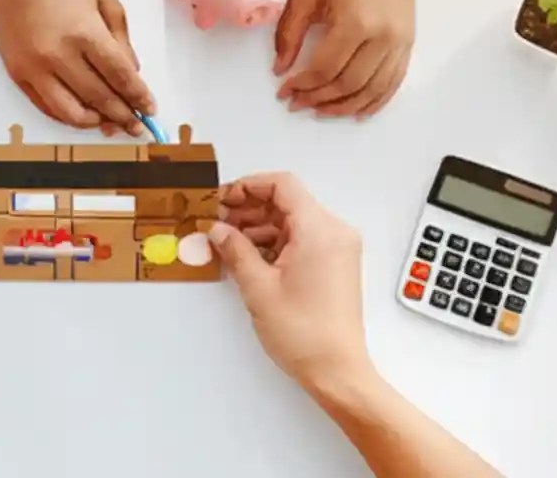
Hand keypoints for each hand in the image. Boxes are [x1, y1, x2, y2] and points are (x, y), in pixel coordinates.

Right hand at [0, 0, 155, 136]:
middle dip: (123, 115)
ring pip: (70, 112)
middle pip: (99, 97)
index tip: (151, 109)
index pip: (120, 75)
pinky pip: (46, 106)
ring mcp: (35, 68)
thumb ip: (121, 36)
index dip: (138, 96)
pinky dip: (67, 116)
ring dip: (95, 122)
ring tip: (110, 123)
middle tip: (138, 127)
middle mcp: (59, 55)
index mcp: (85, 32)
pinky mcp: (18, 74)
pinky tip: (83, 114)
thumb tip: (131, 71)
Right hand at [210, 172, 370, 388]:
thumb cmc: (306, 335)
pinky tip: (250, 257)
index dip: (248, 186)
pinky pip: (302, 239)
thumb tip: (219, 230)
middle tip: (219, 221)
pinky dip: (276, 242)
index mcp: (319, 230)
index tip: (223, 199)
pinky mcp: (334, 264)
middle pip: (287, 201)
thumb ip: (235, 250)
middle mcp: (334, 233)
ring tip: (229, 242)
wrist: (336, 370)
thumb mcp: (258, 287)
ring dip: (260, 226)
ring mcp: (337, 248)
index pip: (282, 185)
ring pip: (293, 220)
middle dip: (250, 208)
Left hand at [273, 0, 416, 117]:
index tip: (284, 91)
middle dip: (319, 99)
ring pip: (373, 90)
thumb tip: (280, 68)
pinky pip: (393, 81)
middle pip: (349, 85)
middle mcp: (382, 36)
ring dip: (345, 106)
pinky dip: (375, 100)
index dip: (302, 85)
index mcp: (355, 21)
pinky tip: (358, 110)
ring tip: (322, 110)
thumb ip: (290, 32)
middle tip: (298, 102)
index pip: (325, 69)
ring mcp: (399, 40)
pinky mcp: (408, 40)